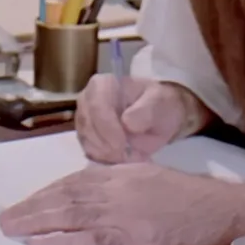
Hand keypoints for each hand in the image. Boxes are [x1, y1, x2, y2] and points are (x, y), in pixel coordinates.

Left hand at [0, 164, 244, 244]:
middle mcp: (119, 187)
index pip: (75, 179)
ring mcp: (125, 210)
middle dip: (33, 206)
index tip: (28, 202)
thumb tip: (91, 193)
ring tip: (12, 227)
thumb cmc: (192, 199)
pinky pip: (90, 238)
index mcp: (123, 172)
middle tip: (6, 217)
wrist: (224, 212)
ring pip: (70, 213)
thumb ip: (121, 183)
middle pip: (66, 195)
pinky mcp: (134, 235)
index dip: (48, 192)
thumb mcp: (151, 178)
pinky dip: (61, 239)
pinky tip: (40, 243)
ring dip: (36, 220)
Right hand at [75, 74, 206, 163]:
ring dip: (109, 154)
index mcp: (102, 84)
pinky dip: (107, 160)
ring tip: (131, 156)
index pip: (96, 106)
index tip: (123, 145)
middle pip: (88, 127)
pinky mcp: (86, 138)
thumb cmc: (159, 106)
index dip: (107, 128)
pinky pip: (90, 153)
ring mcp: (84, 119)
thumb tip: (127, 122)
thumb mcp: (160, 103)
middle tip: (130, 155)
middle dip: (108, 145)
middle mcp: (87, 100)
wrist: (159, 118)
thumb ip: (146, 110)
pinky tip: (123, 158)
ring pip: (87, 142)